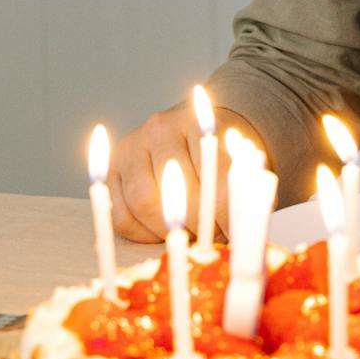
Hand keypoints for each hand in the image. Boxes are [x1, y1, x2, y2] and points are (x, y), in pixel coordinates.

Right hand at [109, 100, 262, 242]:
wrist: (197, 134)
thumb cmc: (221, 154)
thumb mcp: (242, 164)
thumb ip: (246, 188)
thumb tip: (241, 228)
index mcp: (198, 121)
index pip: (213, 173)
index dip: (224, 210)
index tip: (234, 230)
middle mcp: (159, 128)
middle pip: (174, 192)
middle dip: (197, 225)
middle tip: (212, 236)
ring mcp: (131, 148)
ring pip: (143, 204)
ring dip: (170, 231)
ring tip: (191, 233)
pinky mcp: (112, 171)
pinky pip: (121, 216)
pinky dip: (144, 235)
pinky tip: (164, 232)